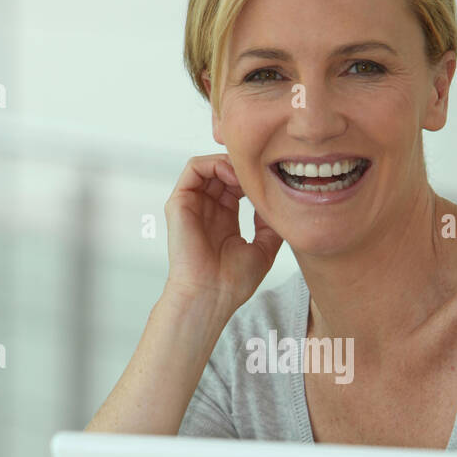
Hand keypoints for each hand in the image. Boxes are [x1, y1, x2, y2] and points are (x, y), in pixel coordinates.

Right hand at [163, 155, 282, 313]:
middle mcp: (207, 209)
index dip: (252, 178)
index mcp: (224, 219)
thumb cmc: (233, 281)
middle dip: (242, 166)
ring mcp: (192, 205)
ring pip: (209, 165)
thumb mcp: (264, 249)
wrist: (211, 294)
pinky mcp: (179, 202)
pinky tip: (232, 175)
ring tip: (246, 174)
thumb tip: (276, 203)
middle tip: (259, 172)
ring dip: (230, 162)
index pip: (236, 184)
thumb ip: (270, 225)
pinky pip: (193, 168)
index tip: (270, 182)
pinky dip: (213, 163)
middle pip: (222, 171)